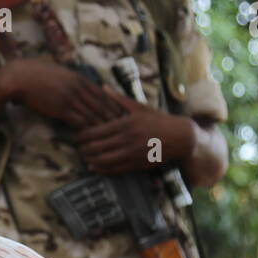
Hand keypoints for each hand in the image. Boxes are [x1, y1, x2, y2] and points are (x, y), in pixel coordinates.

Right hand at [0, 59, 124, 129]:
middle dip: (113, 117)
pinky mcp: (61, 109)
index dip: (113, 105)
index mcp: (80, 78)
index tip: (122, 113)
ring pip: (94, 115)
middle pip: (102, 105)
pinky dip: (88, 131)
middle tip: (124, 128)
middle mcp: (79, 88)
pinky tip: (92, 138)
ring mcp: (71, 99)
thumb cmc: (36, 73)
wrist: (20, 77)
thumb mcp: (59, 71)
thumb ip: (72, 77)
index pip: (103, 93)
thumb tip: (79, 81)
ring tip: (112, 137)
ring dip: (103, 127)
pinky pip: (80, 122)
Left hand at [74, 90, 196, 174]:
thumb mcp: (139, 107)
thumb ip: (119, 99)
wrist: (180, 137)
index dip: (83, 136)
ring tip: (84, 158)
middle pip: (97, 147)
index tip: (77, 136)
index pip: (96, 131)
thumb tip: (103, 87)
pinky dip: (102, 170)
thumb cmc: (158, 120)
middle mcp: (127, 139)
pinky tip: (94, 167)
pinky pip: (115, 169)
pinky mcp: (137, 164)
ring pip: (104, 160)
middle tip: (77, 148)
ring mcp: (132, 153)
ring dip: (90, 160)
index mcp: (126, 123)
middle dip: (83, 149)